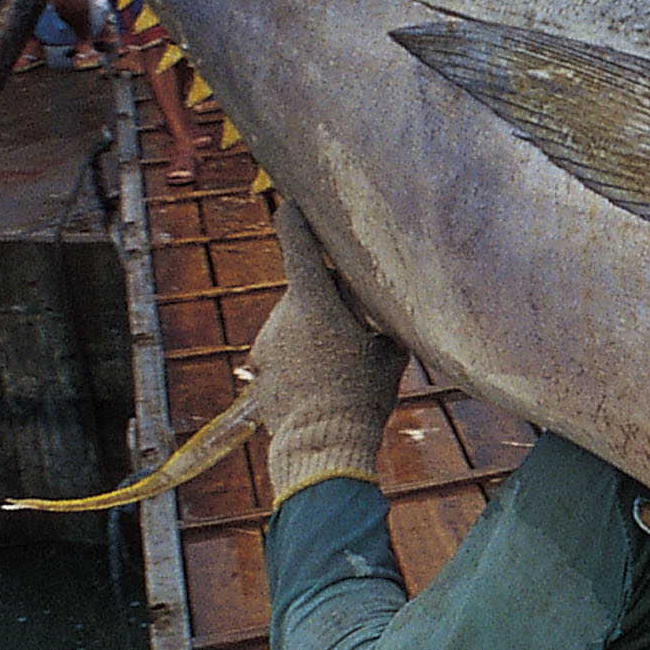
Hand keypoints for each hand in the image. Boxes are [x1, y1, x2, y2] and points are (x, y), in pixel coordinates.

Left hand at [252, 204, 407, 498]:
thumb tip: (390, 308)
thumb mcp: (388, 353)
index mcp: (312, 304)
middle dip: (327, 303)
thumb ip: (382, 323)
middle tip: (356, 329)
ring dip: (313, 336)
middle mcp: (281, 318)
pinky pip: (284, 358)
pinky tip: (322, 390)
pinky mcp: (260, 373)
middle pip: (306, 295)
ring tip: (341, 370)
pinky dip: (299, 366)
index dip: (296, 219)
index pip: (296, 244)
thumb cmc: (362, 397)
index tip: (295, 201)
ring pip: (294, 326)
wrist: (322, 449)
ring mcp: (266, 347)